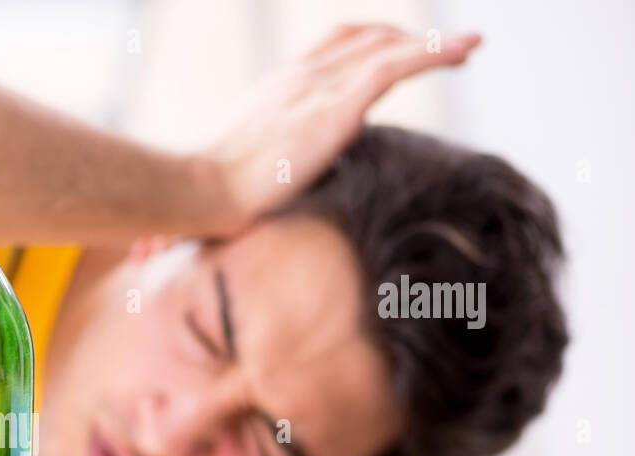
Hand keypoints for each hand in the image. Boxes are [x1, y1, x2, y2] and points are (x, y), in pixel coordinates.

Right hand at [198, 23, 481, 234]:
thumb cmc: (203, 199)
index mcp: (274, 91)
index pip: (328, 50)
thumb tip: (244, 205)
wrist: (198, 192)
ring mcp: (317, 88)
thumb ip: (253, 173)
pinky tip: (465, 51)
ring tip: (469, 47)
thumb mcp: (232, 176)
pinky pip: (397, 65)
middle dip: (404, 39)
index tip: (394, 55)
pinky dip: (435, 52)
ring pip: (386, 45)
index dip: (367, 45)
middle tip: (443, 51)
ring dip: (433, 42)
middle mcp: (297, 78)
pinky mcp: (336, 106)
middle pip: (361, 37)